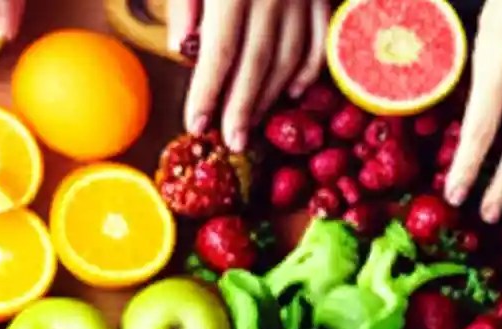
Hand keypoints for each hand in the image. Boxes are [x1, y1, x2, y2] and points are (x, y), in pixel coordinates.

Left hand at [170, 0, 329, 151]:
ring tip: (252, 122)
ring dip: (270, 96)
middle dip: (242, 109)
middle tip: (233, 142)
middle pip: (257, 64)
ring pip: (289, 58)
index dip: (207, 94)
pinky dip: (309, 70)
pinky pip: (321, 40)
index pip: (220, 53)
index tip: (197, 126)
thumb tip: (181, 49)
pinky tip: (292, 92)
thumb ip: (184, 6)